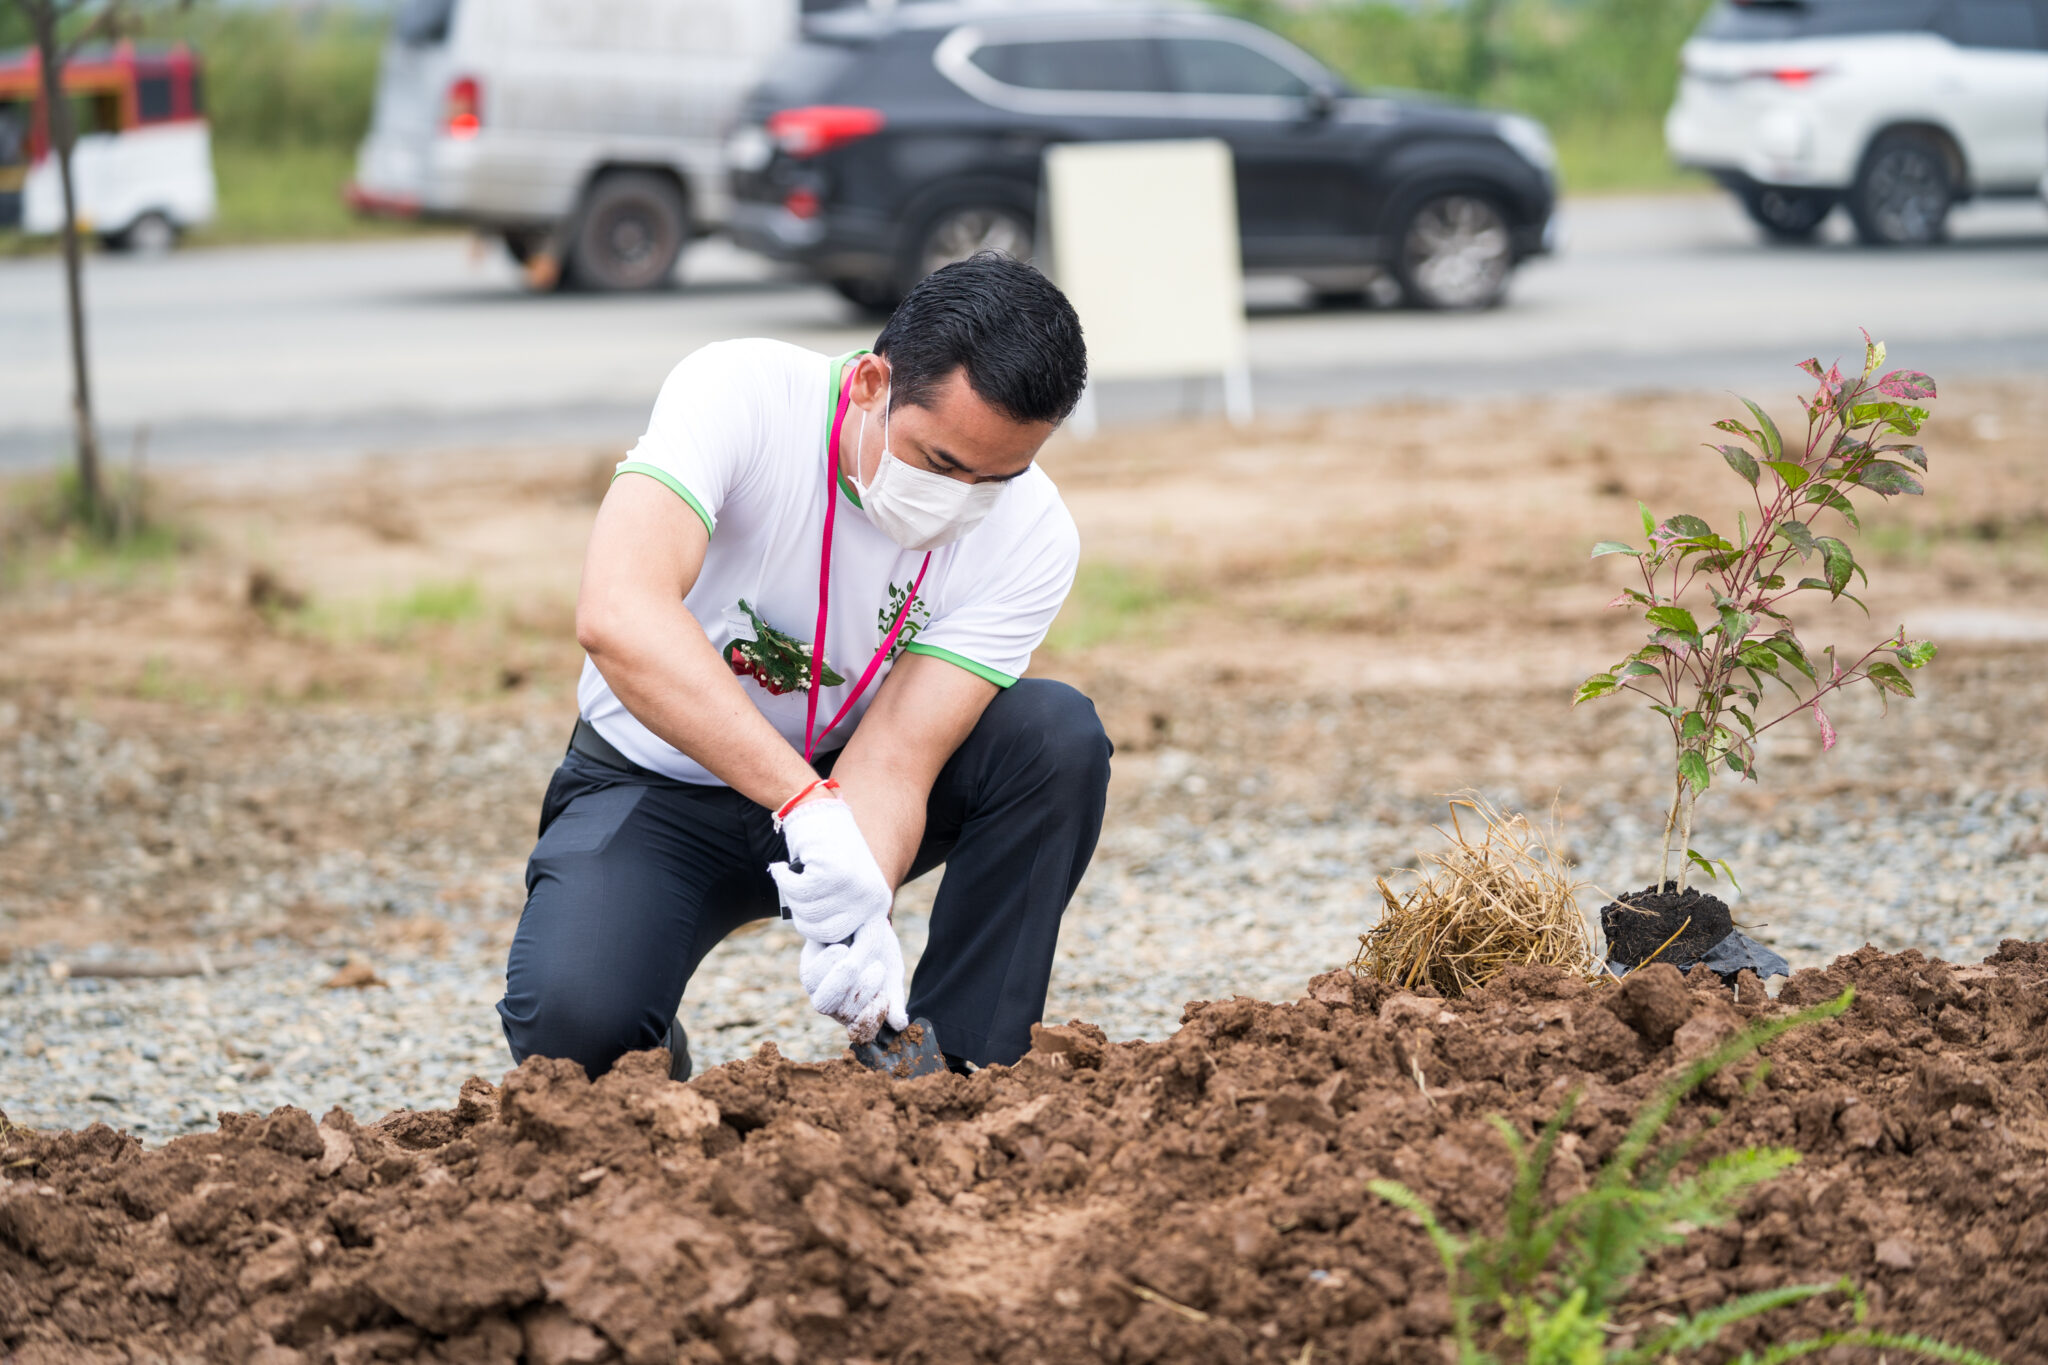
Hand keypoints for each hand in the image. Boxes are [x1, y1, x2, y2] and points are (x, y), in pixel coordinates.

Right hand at [768, 797, 892, 943]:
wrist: (818, 809)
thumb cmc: (826, 853)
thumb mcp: (845, 889)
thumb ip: (842, 918)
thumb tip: (831, 956)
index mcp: (878, 903)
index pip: (864, 947)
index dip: (842, 956)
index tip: (824, 956)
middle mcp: (871, 896)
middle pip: (826, 934)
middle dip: (804, 918)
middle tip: (796, 896)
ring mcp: (854, 885)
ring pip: (809, 914)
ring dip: (792, 897)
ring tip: (793, 876)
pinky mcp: (832, 871)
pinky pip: (797, 893)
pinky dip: (784, 879)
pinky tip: (784, 867)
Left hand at [799, 917, 908, 1044]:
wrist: (863, 916)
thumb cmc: (878, 948)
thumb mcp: (891, 969)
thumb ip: (894, 996)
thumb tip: (900, 1024)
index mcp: (861, 1011)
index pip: (863, 1030)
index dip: (871, 1020)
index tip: (883, 1000)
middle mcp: (838, 1006)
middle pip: (843, 1015)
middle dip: (861, 994)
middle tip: (878, 969)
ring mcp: (820, 991)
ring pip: (824, 1001)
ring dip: (843, 981)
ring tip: (856, 960)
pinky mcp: (807, 970)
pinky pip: (812, 976)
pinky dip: (828, 963)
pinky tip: (841, 948)